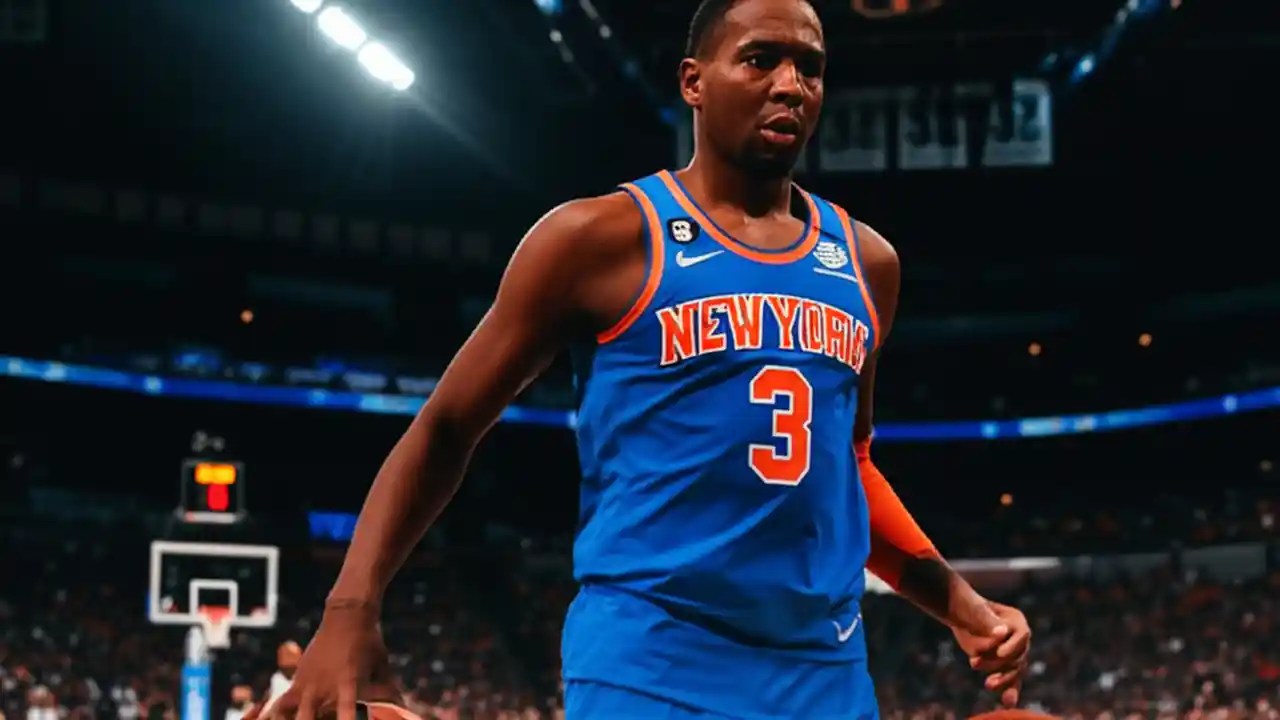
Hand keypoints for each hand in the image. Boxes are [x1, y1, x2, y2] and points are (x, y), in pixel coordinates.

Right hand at [246, 601, 398, 719]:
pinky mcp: (298, 679)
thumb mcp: (381, 666)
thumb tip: (403, 710)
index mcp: (348, 682)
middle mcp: (324, 685)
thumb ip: (389, 692)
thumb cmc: (369, 642)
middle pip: (308, 718)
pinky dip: (280, 716)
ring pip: (291, 714)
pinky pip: (282, 704)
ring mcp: (308, 682)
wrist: (346, 616)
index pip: (346, 712)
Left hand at [950, 599, 1030, 706]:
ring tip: (988, 684)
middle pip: (1017, 655)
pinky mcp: (1003, 665)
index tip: (999, 653)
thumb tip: (1001, 632)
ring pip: (1014, 670)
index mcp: (1016, 621)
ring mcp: (1012, 653)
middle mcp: (1019, 639)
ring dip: (1003, 679)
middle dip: (999, 663)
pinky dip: (1009, 691)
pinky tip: (1007, 703)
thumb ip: (987, 622)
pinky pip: (1010, 680)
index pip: (1022, 635)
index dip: (1012, 646)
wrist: (960, 616)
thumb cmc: (967, 608)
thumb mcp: (974, 612)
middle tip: (975, 664)